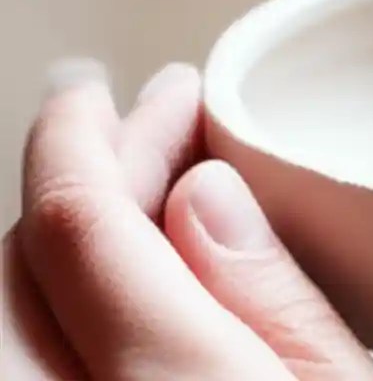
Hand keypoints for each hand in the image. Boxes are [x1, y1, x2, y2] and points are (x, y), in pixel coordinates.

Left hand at [3, 61, 372, 379]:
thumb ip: (276, 303)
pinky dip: (58, 305)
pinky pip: (28, 362)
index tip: (94, 89)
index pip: (77, 224)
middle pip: (26, 263)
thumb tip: (207, 195)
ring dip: (66, 243)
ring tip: (137, 199)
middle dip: (85, 176)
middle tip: (148, 124)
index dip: (81, 136)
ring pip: (13, 316)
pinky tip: (115, 288)